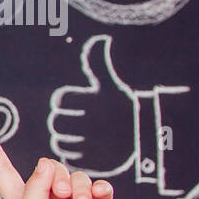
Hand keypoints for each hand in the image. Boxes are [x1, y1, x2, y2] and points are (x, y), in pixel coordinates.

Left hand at [0, 132, 114, 198]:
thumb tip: (45, 164)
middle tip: (61, 193)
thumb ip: (35, 187)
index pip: (7, 174)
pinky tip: (96, 195)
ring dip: (79, 186)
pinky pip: (100, 188)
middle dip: (58, 175)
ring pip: (77, 177)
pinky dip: (99, 188)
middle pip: (52, 169)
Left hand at [48, 34, 137, 175]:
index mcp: (95, 101)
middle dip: (62, 119)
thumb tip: (100, 40)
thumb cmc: (121, 108)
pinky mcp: (90, 158)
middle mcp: (93, 121)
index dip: (65, 101)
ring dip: (64, 135)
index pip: (62, 100)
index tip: (75, 104)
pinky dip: (70, 149)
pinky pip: (66, 153)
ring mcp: (92, 141)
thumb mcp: (111, 85)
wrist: (141, 138)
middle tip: (71, 119)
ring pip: (59, 137)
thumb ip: (100, 64)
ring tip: (74, 132)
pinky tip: (79, 144)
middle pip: (57, 120)